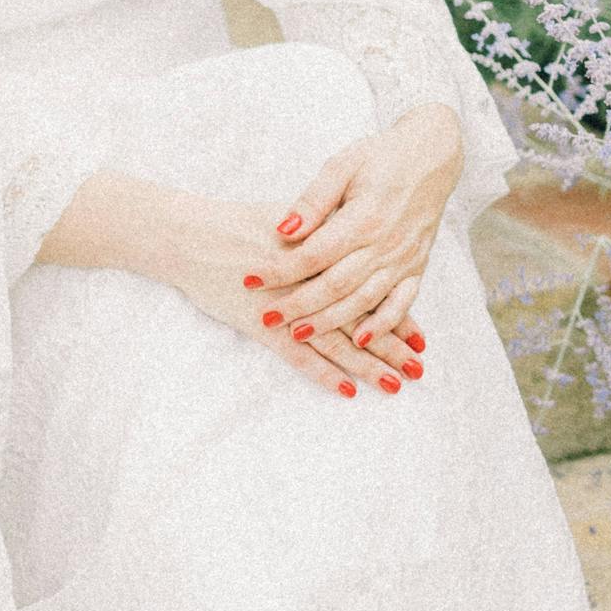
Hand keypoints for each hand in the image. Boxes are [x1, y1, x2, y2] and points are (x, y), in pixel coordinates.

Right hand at [154, 191, 406, 401]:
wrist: (190, 236)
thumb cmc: (235, 224)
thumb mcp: (288, 219)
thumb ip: (323, 235)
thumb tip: (353, 242)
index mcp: (321, 255)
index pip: (368, 289)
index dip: (395, 313)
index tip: (420, 335)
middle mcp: (310, 283)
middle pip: (359, 318)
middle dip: (392, 345)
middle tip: (419, 368)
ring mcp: (286, 307)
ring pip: (335, 341)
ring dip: (366, 365)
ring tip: (395, 384)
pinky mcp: (261, 325)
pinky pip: (296, 355)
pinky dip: (322, 373)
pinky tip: (345, 390)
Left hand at [252, 105, 463, 373]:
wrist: (432, 156)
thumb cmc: (381, 157)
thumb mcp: (342, 165)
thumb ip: (313, 200)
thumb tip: (283, 229)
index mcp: (363, 218)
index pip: (313, 254)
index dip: (280, 270)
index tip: (250, 280)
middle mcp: (385, 244)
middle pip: (335, 285)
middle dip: (299, 306)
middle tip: (266, 318)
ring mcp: (403, 259)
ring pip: (364, 300)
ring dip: (332, 322)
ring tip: (299, 334)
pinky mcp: (417, 266)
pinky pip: (402, 303)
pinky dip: (383, 325)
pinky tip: (361, 341)